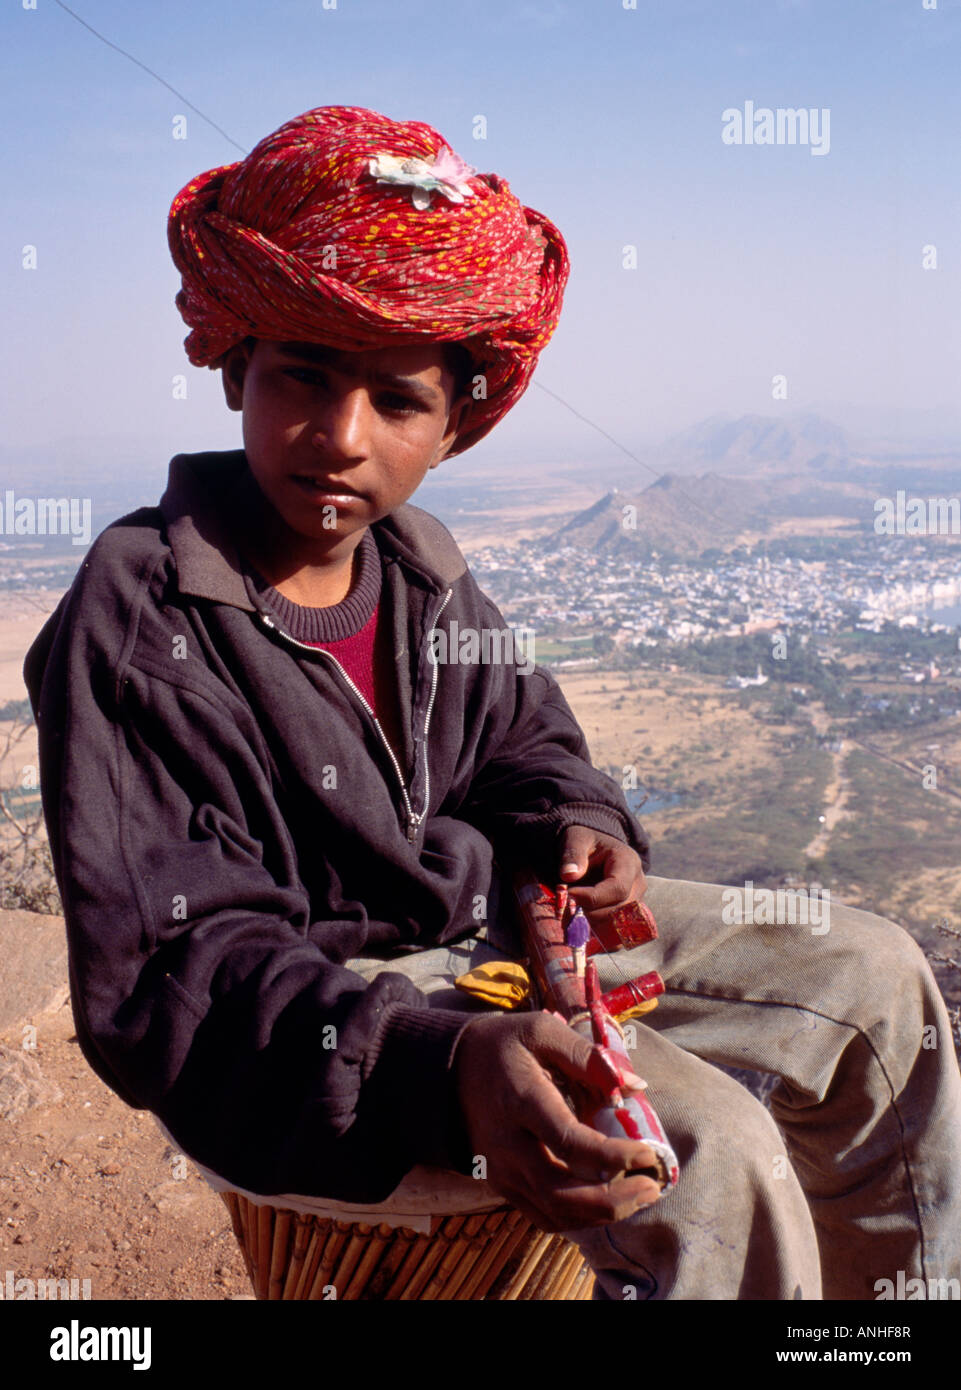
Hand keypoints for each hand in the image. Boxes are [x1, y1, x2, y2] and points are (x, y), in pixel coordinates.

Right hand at [452, 1010, 662, 1232]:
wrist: (451, 1069)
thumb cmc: (504, 1046)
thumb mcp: (542, 1031)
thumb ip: (587, 1057)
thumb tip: (635, 1086)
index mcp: (521, 1101)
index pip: (569, 1142)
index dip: (614, 1156)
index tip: (649, 1154)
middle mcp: (508, 1145)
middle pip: (561, 1192)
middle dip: (614, 1198)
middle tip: (652, 1187)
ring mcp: (502, 1171)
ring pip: (554, 1213)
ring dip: (602, 1215)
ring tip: (640, 1196)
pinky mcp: (503, 1185)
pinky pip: (543, 1216)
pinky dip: (579, 1219)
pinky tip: (608, 1203)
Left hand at [557, 826, 646, 930]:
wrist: (594, 849)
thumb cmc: (585, 842)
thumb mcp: (576, 839)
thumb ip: (573, 854)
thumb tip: (569, 875)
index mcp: (628, 862)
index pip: (618, 889)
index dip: (592, 897)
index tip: (569, 895)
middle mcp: (637, 884)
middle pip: (619, 910)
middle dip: (590, 913)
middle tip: (566, 906)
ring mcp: (635, 901)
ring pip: (618, 925)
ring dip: (592, 925)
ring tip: (572, 912)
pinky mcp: (628, 915)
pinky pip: (616, 933)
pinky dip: (597, 933)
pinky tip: (580, 923)